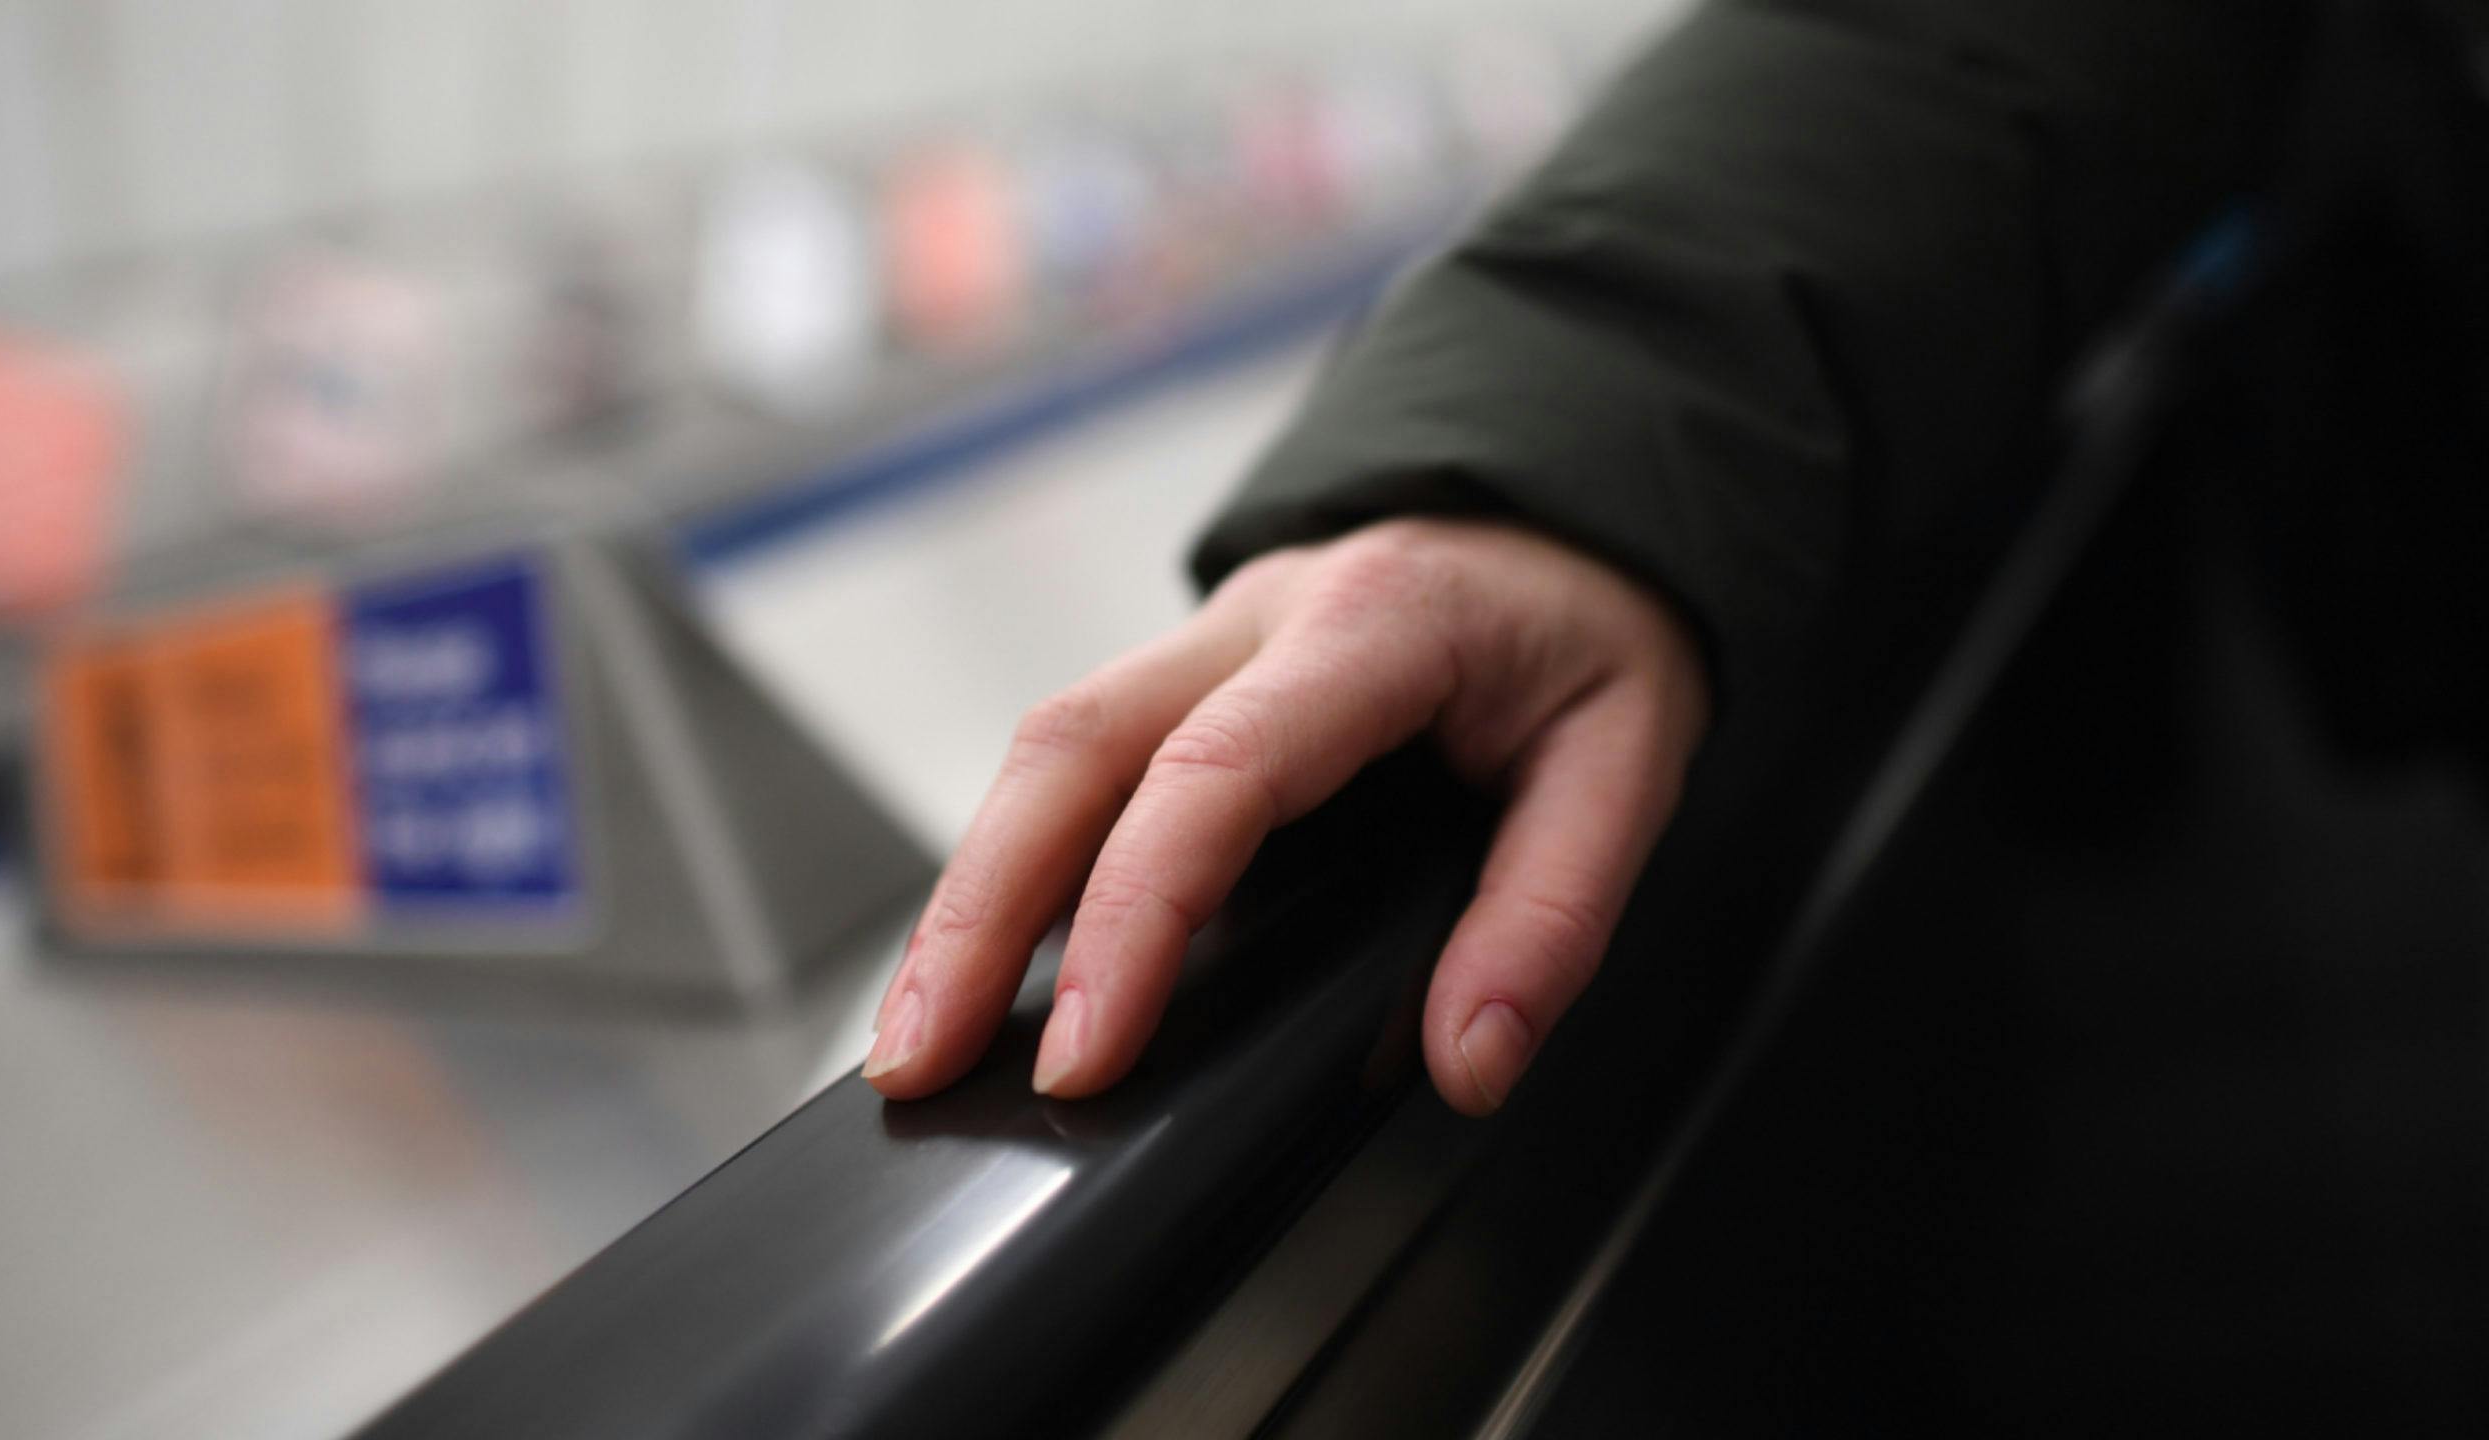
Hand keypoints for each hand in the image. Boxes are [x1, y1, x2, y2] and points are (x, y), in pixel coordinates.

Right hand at [863, 517, 1710, 1113]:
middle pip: (1068, 744)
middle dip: (974, 911)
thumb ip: (1553, 913)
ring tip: (920, 1032)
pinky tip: (988, 952)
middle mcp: (1259, 615)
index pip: (1216, 772)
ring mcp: (1207, 635)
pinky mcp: (1186, 672)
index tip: (1087, 1050)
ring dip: (969, 892)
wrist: (1569, 499)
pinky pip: (1078, 759)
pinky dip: (1017, 861)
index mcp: (1372, 626)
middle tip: (917, 1057)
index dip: (1132, 915)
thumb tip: (1468, 1056)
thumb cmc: (1587, 622)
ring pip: (1046, 747)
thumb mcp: (1633, 757)